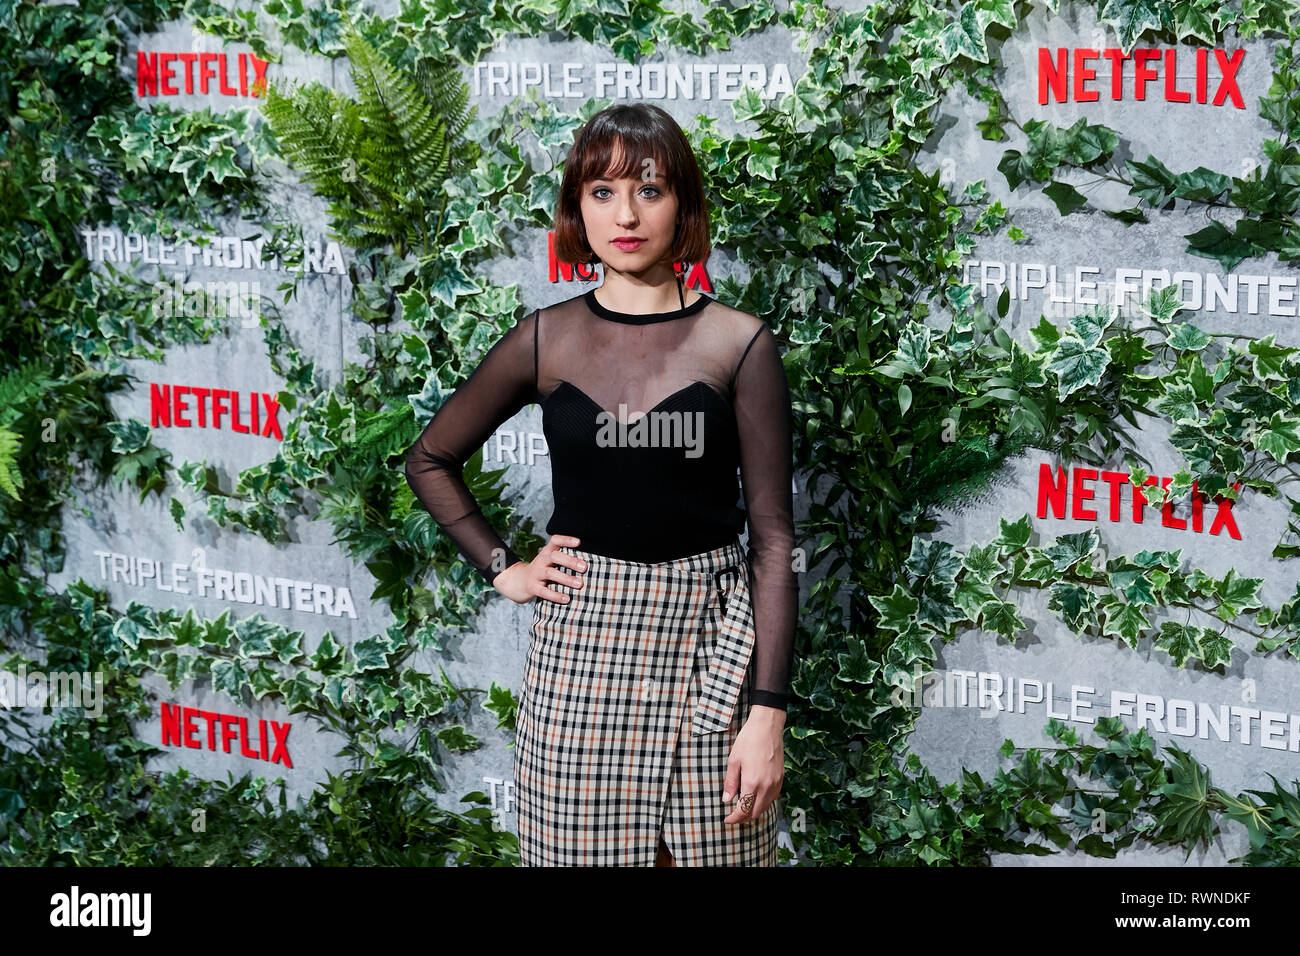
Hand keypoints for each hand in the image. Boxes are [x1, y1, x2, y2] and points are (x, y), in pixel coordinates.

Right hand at [493, 534, 586, 603]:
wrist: (517, 582)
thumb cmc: (541, 571)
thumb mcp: (549, 561)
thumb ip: (564, 559)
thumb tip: (590, 563)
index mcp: (546, 552)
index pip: (555, 541)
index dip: (566, 540)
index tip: (579, 542)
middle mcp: (541, 561)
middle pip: (554, 556)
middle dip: (570, 561)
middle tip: (584, 567)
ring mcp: (535, 574)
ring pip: (550, 573)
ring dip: (566, 578)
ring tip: (580, 584)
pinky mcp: (532, 587)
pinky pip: (544, 591)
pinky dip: (556, 595)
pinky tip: (567, 599)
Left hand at [721, 705, 785, 823]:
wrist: (767, 727)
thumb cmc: (749, 740)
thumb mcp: (733, 761)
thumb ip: (730, 783)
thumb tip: (727, 800)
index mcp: (752, 783)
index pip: (743, 810)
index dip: (734, 818)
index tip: (727, 819)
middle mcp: (766, 786)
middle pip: (756, 813)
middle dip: (744, 818)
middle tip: (734, 815)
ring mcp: (776, 782)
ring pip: (766, 806)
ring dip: (755, 811)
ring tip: (744, 807)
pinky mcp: (781, 778)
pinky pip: (773, 797)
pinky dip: (764, 802)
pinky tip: (757, 797)